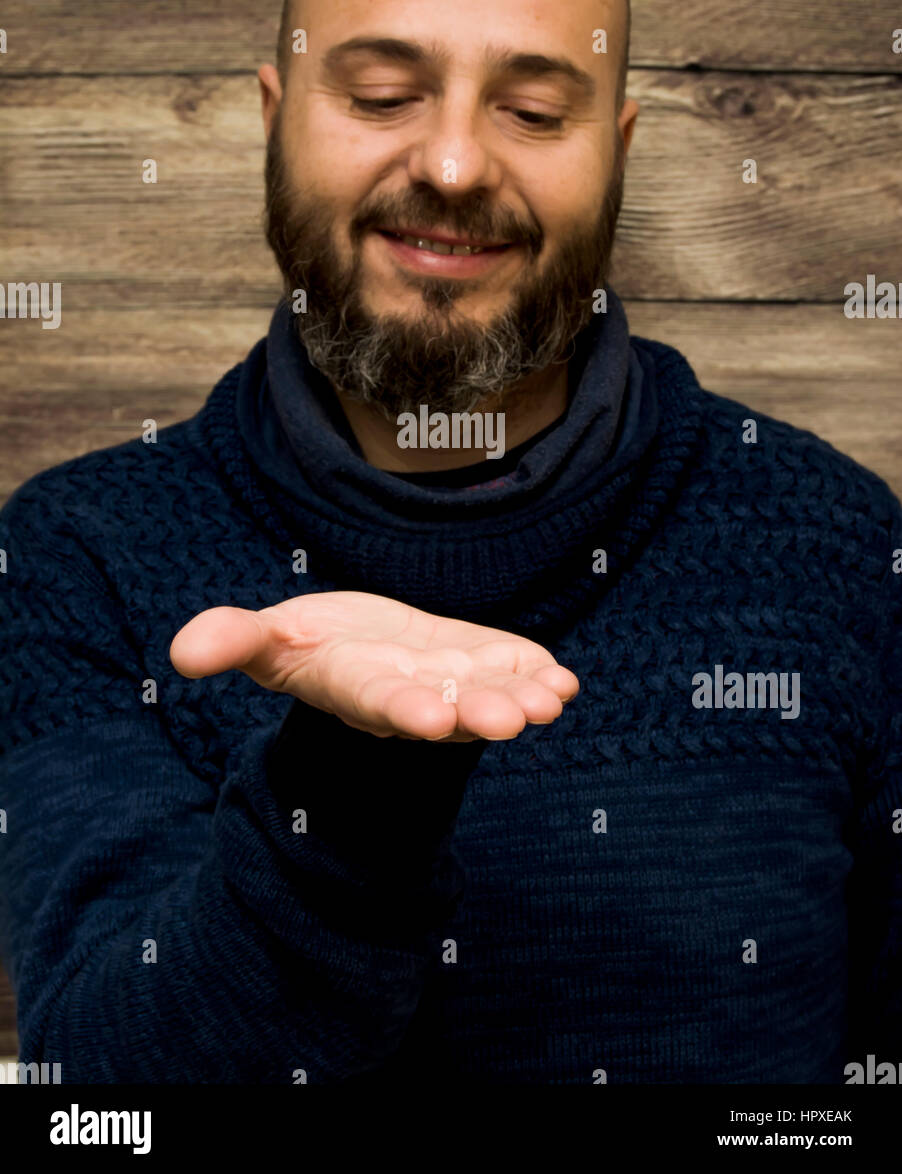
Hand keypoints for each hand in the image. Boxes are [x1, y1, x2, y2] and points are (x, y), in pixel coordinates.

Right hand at [170, 590, 578, 742]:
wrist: (354, 647)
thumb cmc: (308, 644)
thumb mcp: (266, 638)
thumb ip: (232, 641)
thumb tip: (180, 652)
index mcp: (355, 687)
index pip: (378, 702)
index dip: (402, 709)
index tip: (427, 719)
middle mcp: (409, 694)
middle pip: (447, 709)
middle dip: (478, 714)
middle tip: (514, 721)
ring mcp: (450, 682)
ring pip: (488, 695)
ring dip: (521, 699)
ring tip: (552, 700)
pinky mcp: (478, 660)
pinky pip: (510, 670)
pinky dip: (536, 674)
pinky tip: (563, 680)